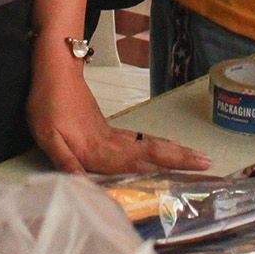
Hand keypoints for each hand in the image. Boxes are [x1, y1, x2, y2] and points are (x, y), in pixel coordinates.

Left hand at [27, 56, 209, 175]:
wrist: (54, 69)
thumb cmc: (47, 103)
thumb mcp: (47, 136)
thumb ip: (65, 161)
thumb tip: (84, 185)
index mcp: (98, 148)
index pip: (135, 161)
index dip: (161, 168)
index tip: (186, 172)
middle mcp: (111, 141)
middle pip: (151, 150)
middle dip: (179, 158)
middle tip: (207, 162)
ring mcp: (111, 133)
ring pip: (148, 143)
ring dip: (173, 151)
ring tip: (196, 156)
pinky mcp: (107, 128)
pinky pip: (138, 139)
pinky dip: (157, 144)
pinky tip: (164, 147)